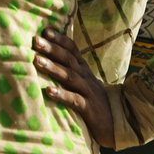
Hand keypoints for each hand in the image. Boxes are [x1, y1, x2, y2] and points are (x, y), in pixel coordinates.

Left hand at [33, 28, 113, 147]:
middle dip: (52, 48)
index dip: (60, 39)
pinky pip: (75, 100)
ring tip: (36, 60)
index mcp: (83, 69)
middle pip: (68, 59)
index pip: (73, 49)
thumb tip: (45, 55)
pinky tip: (48, 90)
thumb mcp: (82, 81)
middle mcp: (85, 77)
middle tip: (36, 40)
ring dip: (52, 68)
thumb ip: (68, 69)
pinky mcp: (89, 109)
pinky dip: (62, 94)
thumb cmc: (93, 100)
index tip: (45, 30)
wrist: (117, 123)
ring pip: (69, 77)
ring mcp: (88, 92)